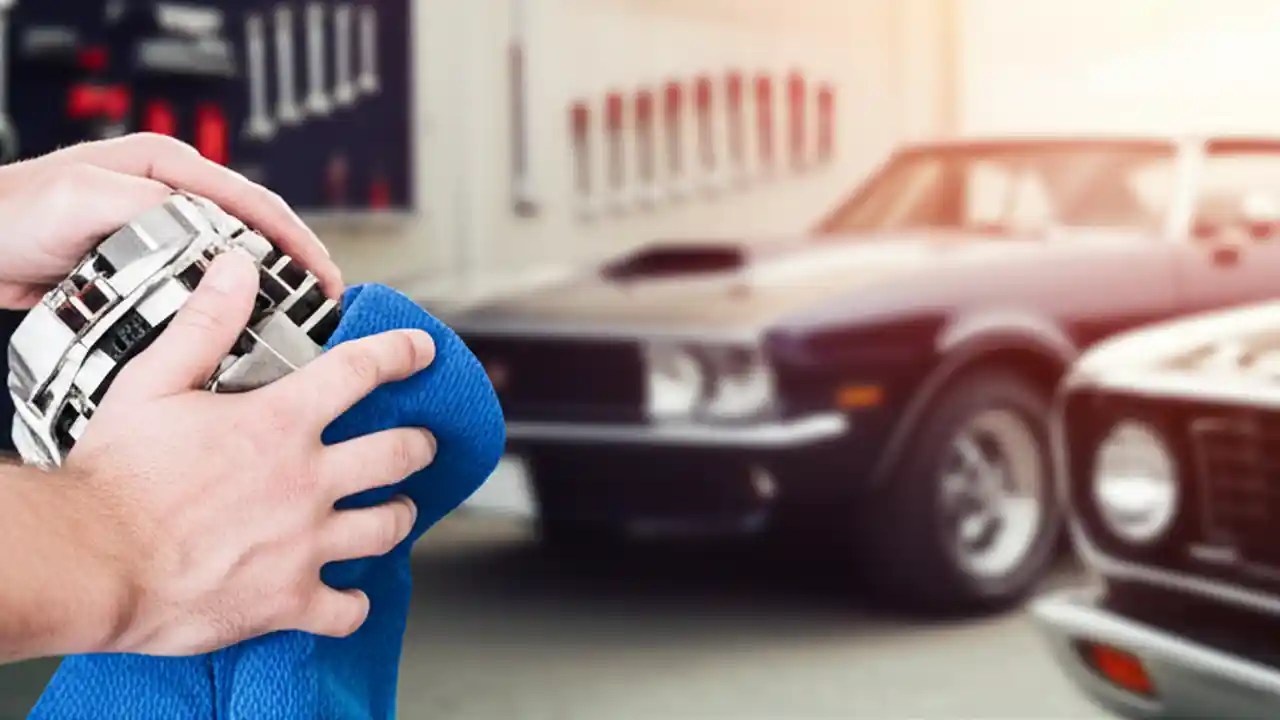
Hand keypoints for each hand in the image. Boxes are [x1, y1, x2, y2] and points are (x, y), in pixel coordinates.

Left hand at [0, 133, 342, 308]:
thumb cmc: (11, 214)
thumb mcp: (79, 197)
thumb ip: (145, 206)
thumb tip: (206, 231)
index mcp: (164, 167)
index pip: (251, 200)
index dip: (295, 239)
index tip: (324, 275)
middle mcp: (168, 196)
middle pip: (252, 230)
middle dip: (295, 264)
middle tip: (326, 303)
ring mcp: (159, 233)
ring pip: (231, 261)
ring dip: (267, 288)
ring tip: (299, 319)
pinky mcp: (144, 267)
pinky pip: (200, 285)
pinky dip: (228, 305)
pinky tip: (244, 329)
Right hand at [61, 251, 432, 655]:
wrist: (92, 562)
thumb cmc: (116, 479)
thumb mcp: (152, 384)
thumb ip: (204, 326)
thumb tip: (235, 270)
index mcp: (280, 423)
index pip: (362, 371)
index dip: (400, 353)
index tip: (420, 351)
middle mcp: (307, 482)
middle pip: (398, 454)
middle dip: (419, 444)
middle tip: (422, 442)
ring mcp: (305, 544)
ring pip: (387, 527)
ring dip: (398, 516)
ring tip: (396, 510)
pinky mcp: (290, 600)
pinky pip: (347, 610)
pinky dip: (354, 605)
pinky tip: (350, 599)